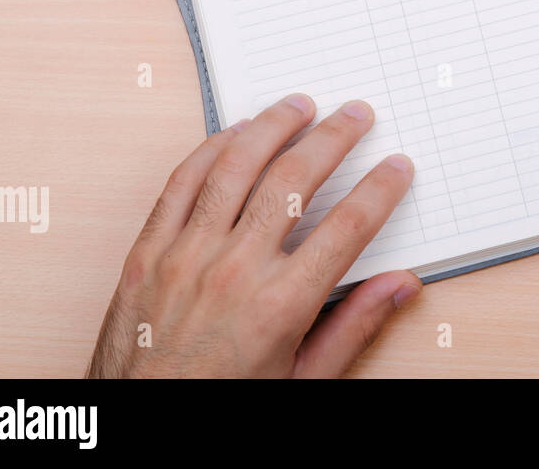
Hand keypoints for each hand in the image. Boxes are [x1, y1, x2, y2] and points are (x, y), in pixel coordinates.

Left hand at [87, 95, 421, 377]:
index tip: (397, 166)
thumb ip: (353, 328)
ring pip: (236, 167)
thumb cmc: (221, 408)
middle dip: (335, 138)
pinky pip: (180, 184)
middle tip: (357, 115)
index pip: (348, 226)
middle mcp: (233, 271)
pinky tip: (233, 134)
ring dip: (272, 126)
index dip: (380, 188)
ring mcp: (184, 256)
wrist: (137, 433)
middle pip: (296, 180)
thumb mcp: (301, 383)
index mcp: (280, 306)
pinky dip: (209, 150)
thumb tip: (400, 286)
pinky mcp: (146, 253)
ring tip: (298, 104)